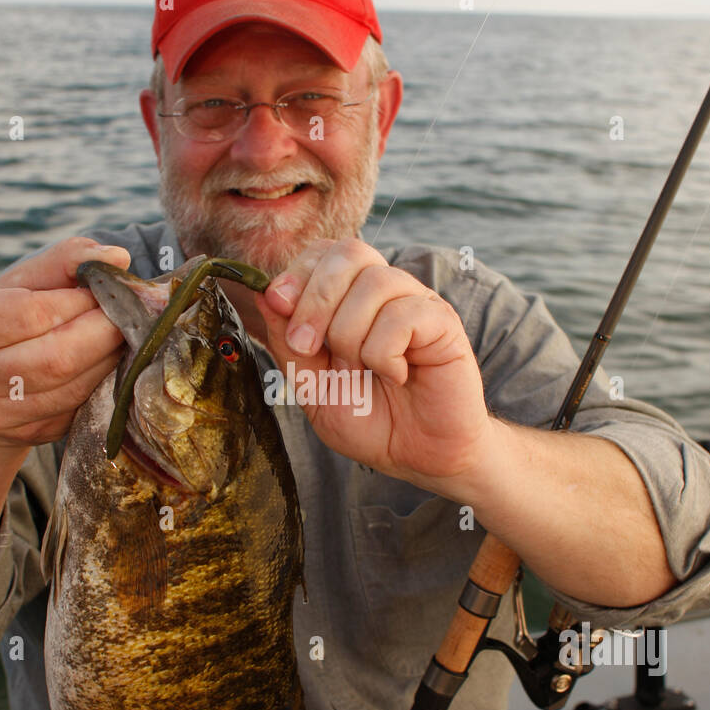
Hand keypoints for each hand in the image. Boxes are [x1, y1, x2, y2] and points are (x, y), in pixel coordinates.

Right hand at [0, 236, 130, 448]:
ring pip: (72, 388)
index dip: (80, 303)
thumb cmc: (3, 321)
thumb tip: (118, 257)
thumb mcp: (20, 283)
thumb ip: (66, 260)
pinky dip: (103, 385)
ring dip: (110, 361)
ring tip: (123, 338)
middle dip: (104, 333)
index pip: (33, 313)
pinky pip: (78, 409)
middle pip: (57, 358)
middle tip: (127, 317)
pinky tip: (110, 366)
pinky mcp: (26, 436)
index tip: (104, 292)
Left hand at [253, 238, 492, 483]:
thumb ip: (288, 342)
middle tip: (307, 347)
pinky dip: (385, 353)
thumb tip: (266, 293)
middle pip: (350, 252)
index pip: (326, 252)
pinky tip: (395, 375)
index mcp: (353, 298)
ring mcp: (417, 303)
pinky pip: (403, 316)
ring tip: (359, 370)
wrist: (417, 457)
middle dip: (316, 299)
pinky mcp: (443, 323)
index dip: (298, 272)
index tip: (278, 305)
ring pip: (374, 283)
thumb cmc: (369, 421)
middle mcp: (387, 292)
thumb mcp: (312, 386)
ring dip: (350, 335)